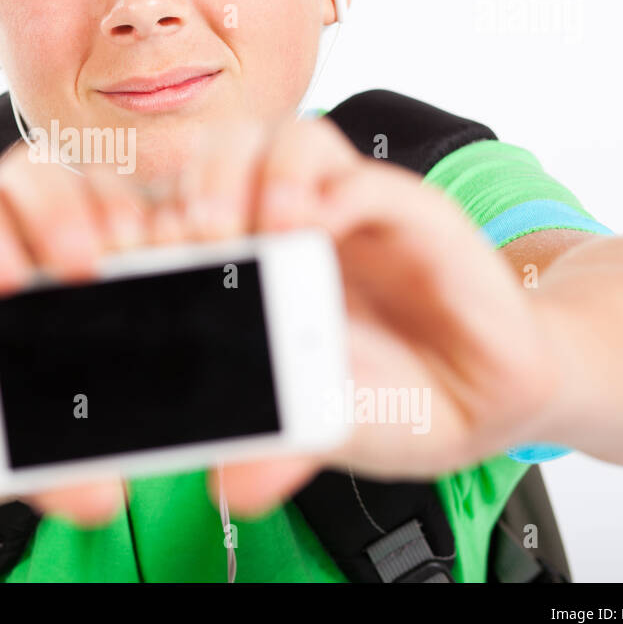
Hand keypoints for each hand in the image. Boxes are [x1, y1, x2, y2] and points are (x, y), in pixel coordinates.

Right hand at [0, 141, 151, 523]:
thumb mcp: (1, 449)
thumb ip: (53, 464)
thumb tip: (105, 497)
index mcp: (31, 264)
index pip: (84, 200)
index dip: (120, 210)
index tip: (153, 250)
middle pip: (27, 174)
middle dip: (67, 208)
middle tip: (88, 269)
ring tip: (10, 280)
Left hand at [164, 116, 564, 516]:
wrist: (490, 397)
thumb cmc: (393, 396)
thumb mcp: (326, 425)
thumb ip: (277, 440)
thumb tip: (228, 483)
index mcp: (252, 263)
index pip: (184, 206)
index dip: (151, 218)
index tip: (132, 257)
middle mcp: (293, 222)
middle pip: (225, 154)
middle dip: (197, 186)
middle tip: (190, 238)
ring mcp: (348, 209)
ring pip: (287, 139)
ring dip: (258, 175)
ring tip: (254, 232)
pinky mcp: (409, 208)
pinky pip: (362, 174)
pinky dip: (331, 193)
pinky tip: (316, 231)